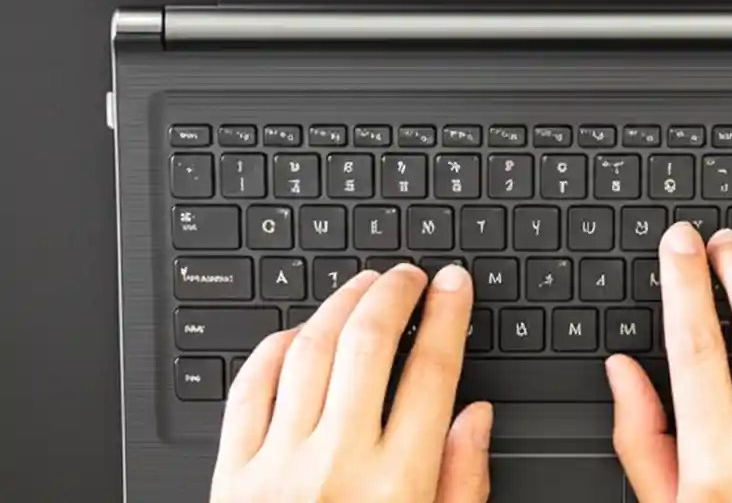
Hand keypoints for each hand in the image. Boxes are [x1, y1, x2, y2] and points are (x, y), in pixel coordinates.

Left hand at [211, 264, 491, 502]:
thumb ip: (462, 483)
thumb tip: (476, 418)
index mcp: (398, 482)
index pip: (432, 371)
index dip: (448, 315)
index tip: (454, 286)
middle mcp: (337, 463)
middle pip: (367, 343)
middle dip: (395, 293)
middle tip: (411, 275)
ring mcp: (277, 465)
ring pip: (308, 351)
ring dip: (339, 305)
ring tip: (363, 287)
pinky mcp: (229, 476)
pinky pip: (248, 390)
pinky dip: (272, 349)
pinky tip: (296, 334)